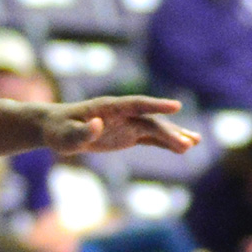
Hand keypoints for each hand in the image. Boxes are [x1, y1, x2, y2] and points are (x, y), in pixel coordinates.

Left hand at [43, 97, 198, 154]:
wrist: (56, 128)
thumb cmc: (58, 131)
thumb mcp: (64, 136)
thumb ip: (81, 132)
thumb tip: (98, 125)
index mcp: (108, 108)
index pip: (136, 104)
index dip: (156, 104)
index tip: (177, 106)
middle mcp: (122, 113)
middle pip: (150, 121)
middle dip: (169, 132)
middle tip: (188, 144)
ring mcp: (127, 123)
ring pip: (155, 128)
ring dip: (174, 135)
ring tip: (195, 143)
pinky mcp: (128, 134)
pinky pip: (150, 138)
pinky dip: (167, 142)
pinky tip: (184, 147)